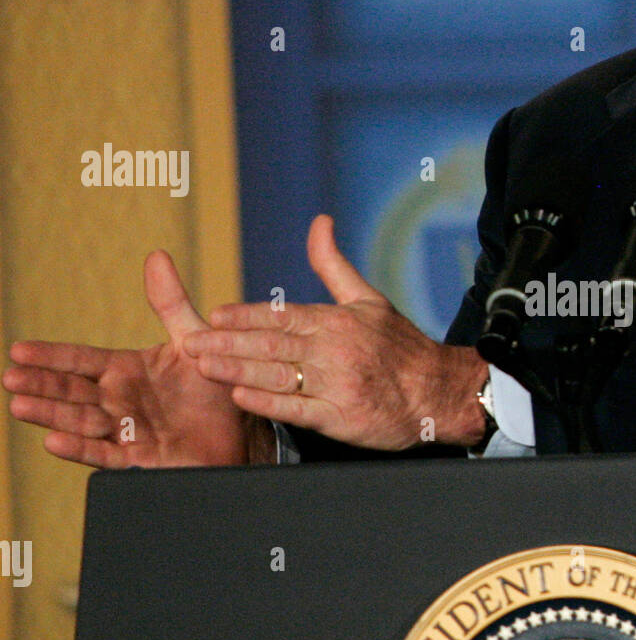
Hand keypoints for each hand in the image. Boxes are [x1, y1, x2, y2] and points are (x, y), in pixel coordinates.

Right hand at [3, 251, 268, 467]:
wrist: (245, 430)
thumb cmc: (216, 386)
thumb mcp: (194, 338)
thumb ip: (171, 303)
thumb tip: (156, 256)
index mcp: (126, 371)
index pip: (80, 361)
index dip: (51, 356)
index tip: (19, 350)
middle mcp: (120, 401)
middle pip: (72, 392)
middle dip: (41, 385)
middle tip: (11, 378)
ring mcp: (127, 431)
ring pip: (81, 423)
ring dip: (51, 415)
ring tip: (20, 406)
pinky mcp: (140, 459)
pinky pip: (106, 454)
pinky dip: (81, 449)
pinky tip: (54, 441)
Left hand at [185, 215, 488, 450]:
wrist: (440, 391)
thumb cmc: (400, 347)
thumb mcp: (368, 299)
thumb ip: (333, 264)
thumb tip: (319, 222)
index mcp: (337, 320)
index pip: (282, 315)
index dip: (245, 315)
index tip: (213, 315)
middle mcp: (335, 349)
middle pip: (272, 344)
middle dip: (228, 343)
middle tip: (191, 343)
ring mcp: (338, 384)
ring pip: (279, 374)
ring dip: (238, 370)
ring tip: (203, 366)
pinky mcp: (342, 417)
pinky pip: (300, 409)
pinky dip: (270, 403)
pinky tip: (242, 397)